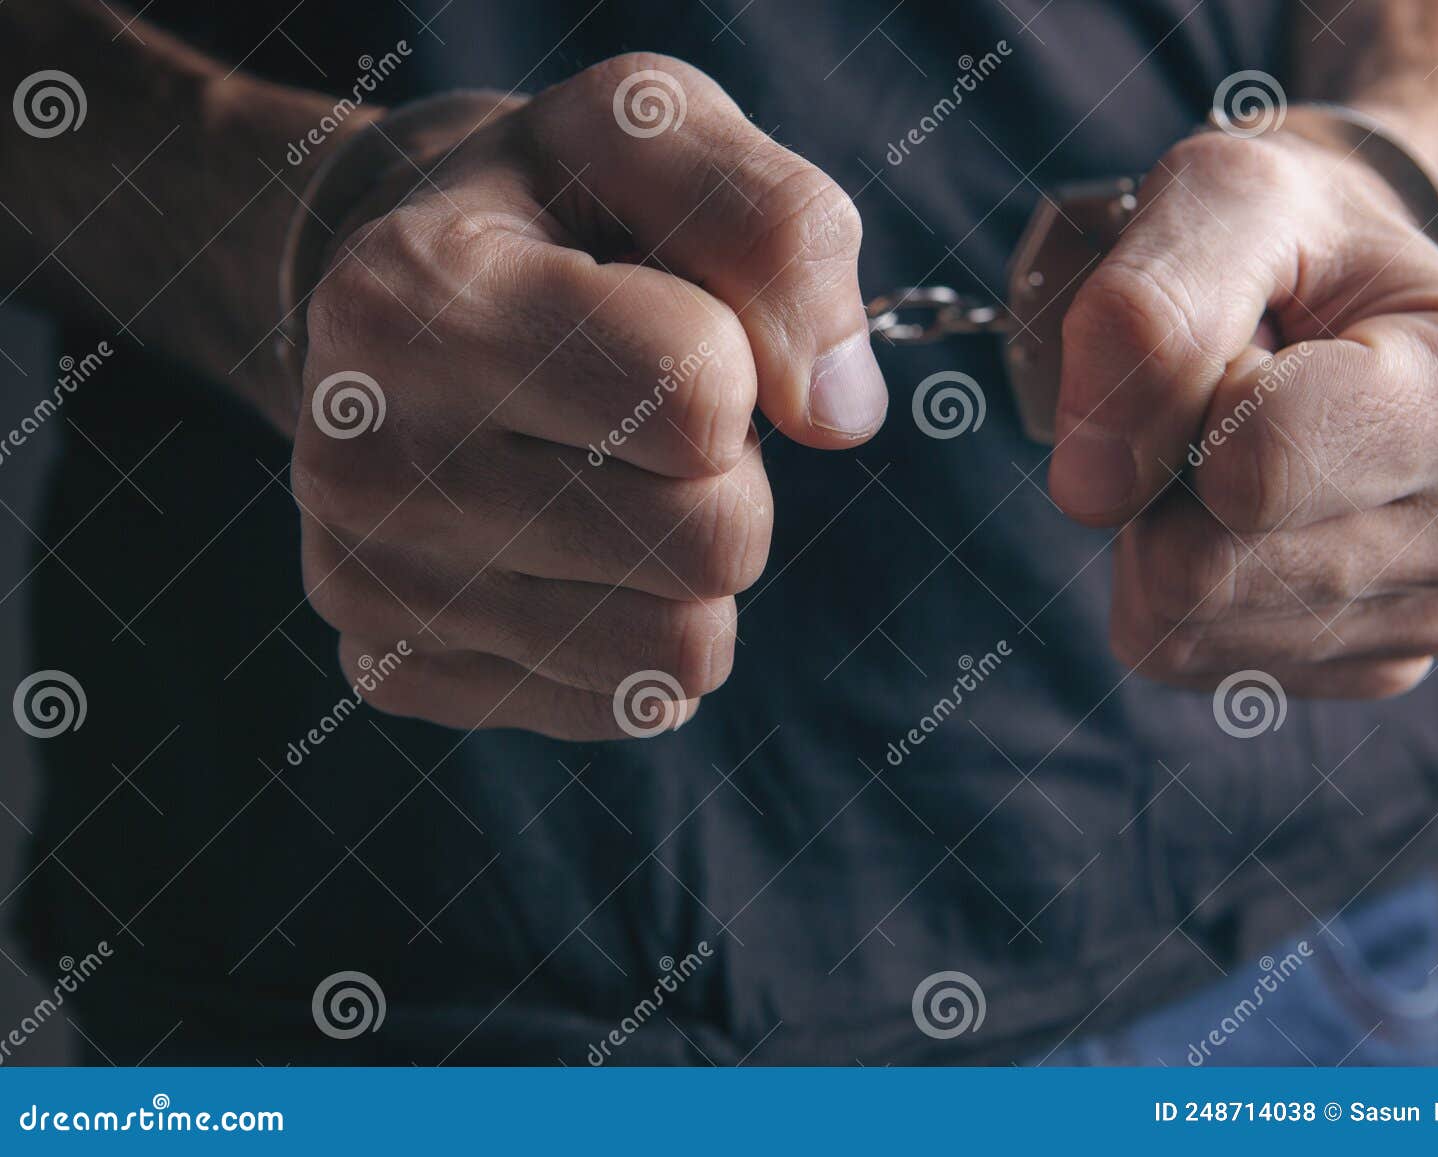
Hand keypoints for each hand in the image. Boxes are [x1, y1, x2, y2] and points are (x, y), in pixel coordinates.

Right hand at [292, 54, 885, 737]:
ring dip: (691, 562)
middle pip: (712, 542)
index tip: (669, 320)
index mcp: (413, 299)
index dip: (737, 359)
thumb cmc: (551, 210)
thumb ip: (778, 229)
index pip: (702, 400)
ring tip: (605, 475)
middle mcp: (363, 459)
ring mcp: (369, 585)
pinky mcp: (397, 672)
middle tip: (646, 416)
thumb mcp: (660, 134)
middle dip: (731, 475)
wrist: (395, 304)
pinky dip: (639, 626)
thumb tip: (840, 414)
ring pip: (680, 649)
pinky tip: (568, 545)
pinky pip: (628, 702)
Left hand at [1049, 123, 1437, 697]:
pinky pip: (1192, 653)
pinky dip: (1175, 580)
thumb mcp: (1223, 200)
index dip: (1182, 404)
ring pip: (1187, 624)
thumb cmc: (1297, 235)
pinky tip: (1243, 511)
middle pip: (1206, 570)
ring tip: (1235, 450)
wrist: (1352, 290)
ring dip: (1161, 529)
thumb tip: (1089, 493)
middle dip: (1160, 478)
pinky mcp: (1375, 665)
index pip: (1253, 470)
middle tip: (1218, 401)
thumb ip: (1146, 317)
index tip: (1236, 345)